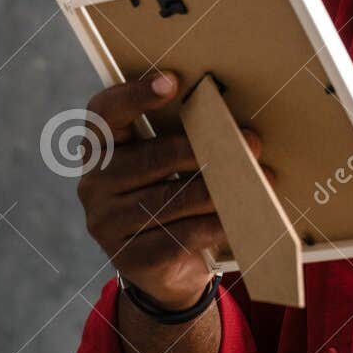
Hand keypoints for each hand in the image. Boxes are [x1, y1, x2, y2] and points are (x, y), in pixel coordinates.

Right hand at [75, 71, 270, 310]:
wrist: (164, 271)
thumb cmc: (170, 200)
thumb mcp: (165, 167)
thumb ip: (180, 138)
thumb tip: (233, 122)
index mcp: (99, 148)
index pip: (105, 112)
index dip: (135, 94)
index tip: (172, 81)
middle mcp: (94, 184)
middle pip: (153, 158)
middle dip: (206, 148)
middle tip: (250, 142)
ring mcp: (108, 224)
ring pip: (173, 198)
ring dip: (221, 190)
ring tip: (258, 182)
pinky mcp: (131, 258)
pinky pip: (183, 235)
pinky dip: (217, 224)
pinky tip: (241, 219)